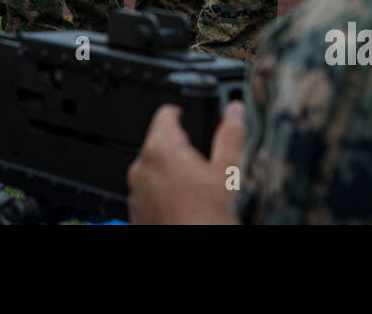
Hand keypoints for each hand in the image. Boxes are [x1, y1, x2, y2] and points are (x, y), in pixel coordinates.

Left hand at [127, 101, 245, 224]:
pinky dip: (167, 194)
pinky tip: (189, 206)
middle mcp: (141, 169)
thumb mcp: (229, 175)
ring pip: (156, 170)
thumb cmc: (207, 221)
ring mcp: (137, 193)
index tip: (196, 118)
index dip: (184, 113)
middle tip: (209, 163)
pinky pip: (152, 193)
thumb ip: (230, 136)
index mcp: (160, 150)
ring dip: (175, 173)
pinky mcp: (138, 213)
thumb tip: (235, 111)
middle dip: (184, 148)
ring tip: (201, 189)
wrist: (195, 260)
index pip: (166, 113)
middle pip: (161, 143)